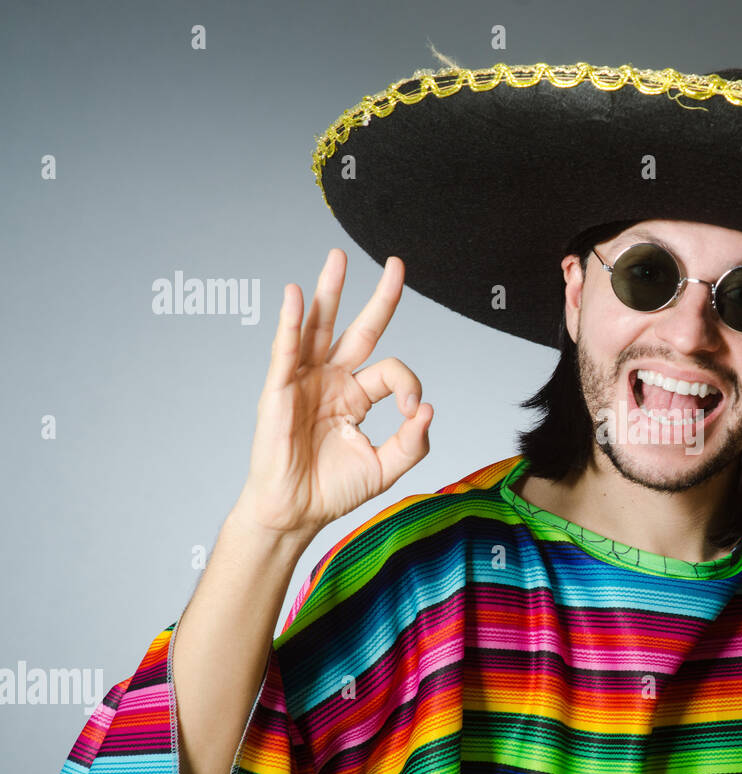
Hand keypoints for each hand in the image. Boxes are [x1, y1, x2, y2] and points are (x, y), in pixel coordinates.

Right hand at [233, 249, 433, 540]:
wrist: (295, 512)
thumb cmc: (332, 490)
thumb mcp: (386, 467)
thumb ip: (413, 442)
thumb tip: (429, 409)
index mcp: (356, 395)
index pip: (392, 371)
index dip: (409, 384)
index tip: (415, 410)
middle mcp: (331, 381)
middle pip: (358, 329)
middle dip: (378, 298)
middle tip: (395, 263)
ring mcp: (304, 382)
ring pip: (320, 328)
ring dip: (328, 291)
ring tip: (338, 258)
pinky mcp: (279, 390)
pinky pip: (286, 350)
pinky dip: (291, 322)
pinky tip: (295, 295)